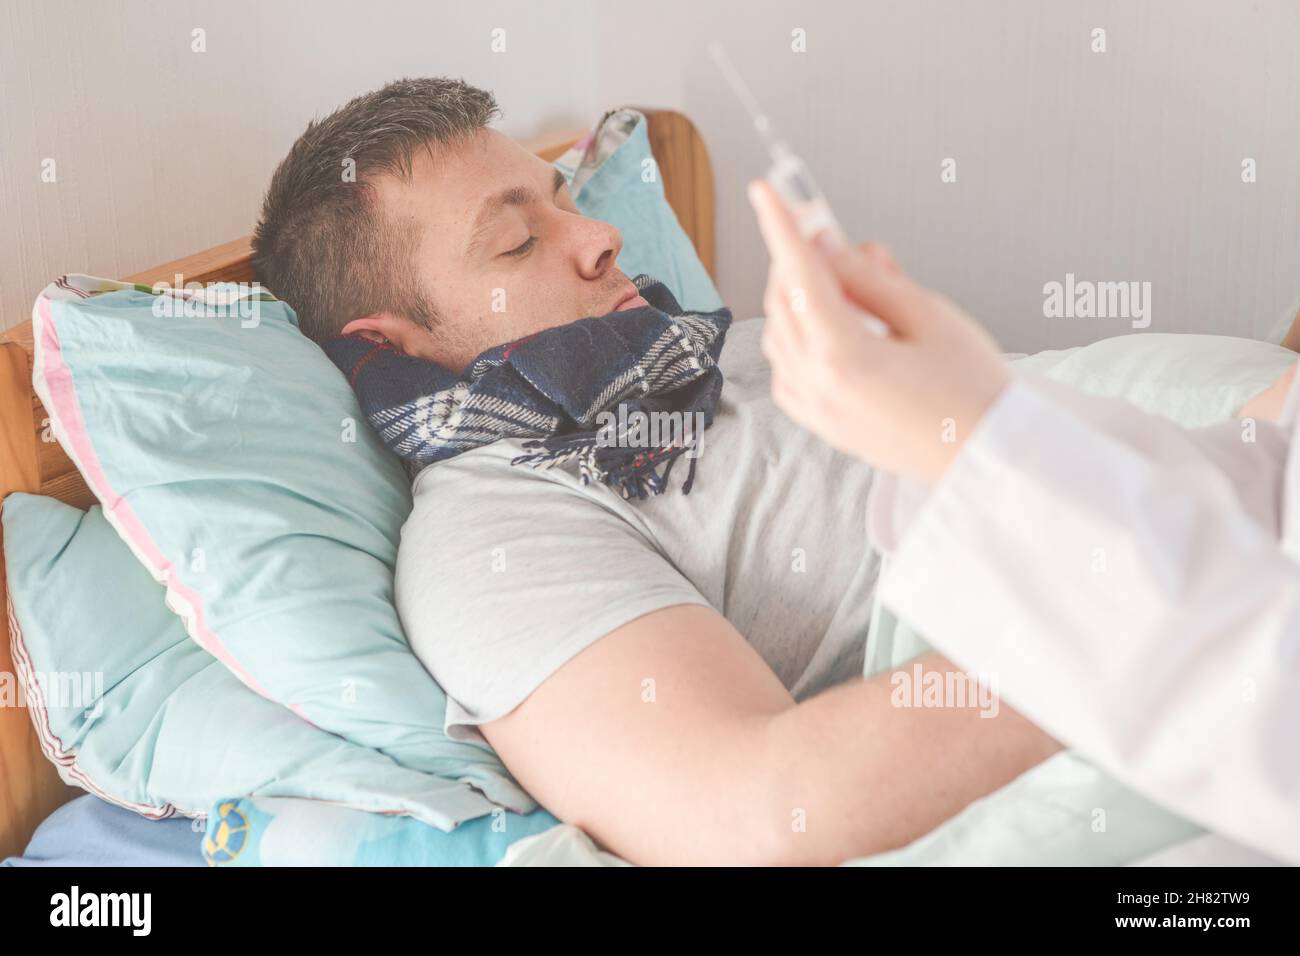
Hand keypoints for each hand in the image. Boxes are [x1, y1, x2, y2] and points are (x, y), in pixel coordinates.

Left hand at [748, 179, 1011, 483]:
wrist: (985, 457)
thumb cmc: (972, 393)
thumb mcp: (931, 317)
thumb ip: (872, 277)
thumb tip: (829, 243)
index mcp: (843, 358)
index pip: (799, 274)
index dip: (781, 225)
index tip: (765, 191)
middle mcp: (816, 386)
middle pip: (784, 299)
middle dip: (800, 257)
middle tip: (831, 229)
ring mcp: (812, 407)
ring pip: (780, 329)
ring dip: (802, 293)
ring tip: (855, 281)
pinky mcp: (816, 420)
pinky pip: (787, 362)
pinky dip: (800, 330)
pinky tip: (839, 322)